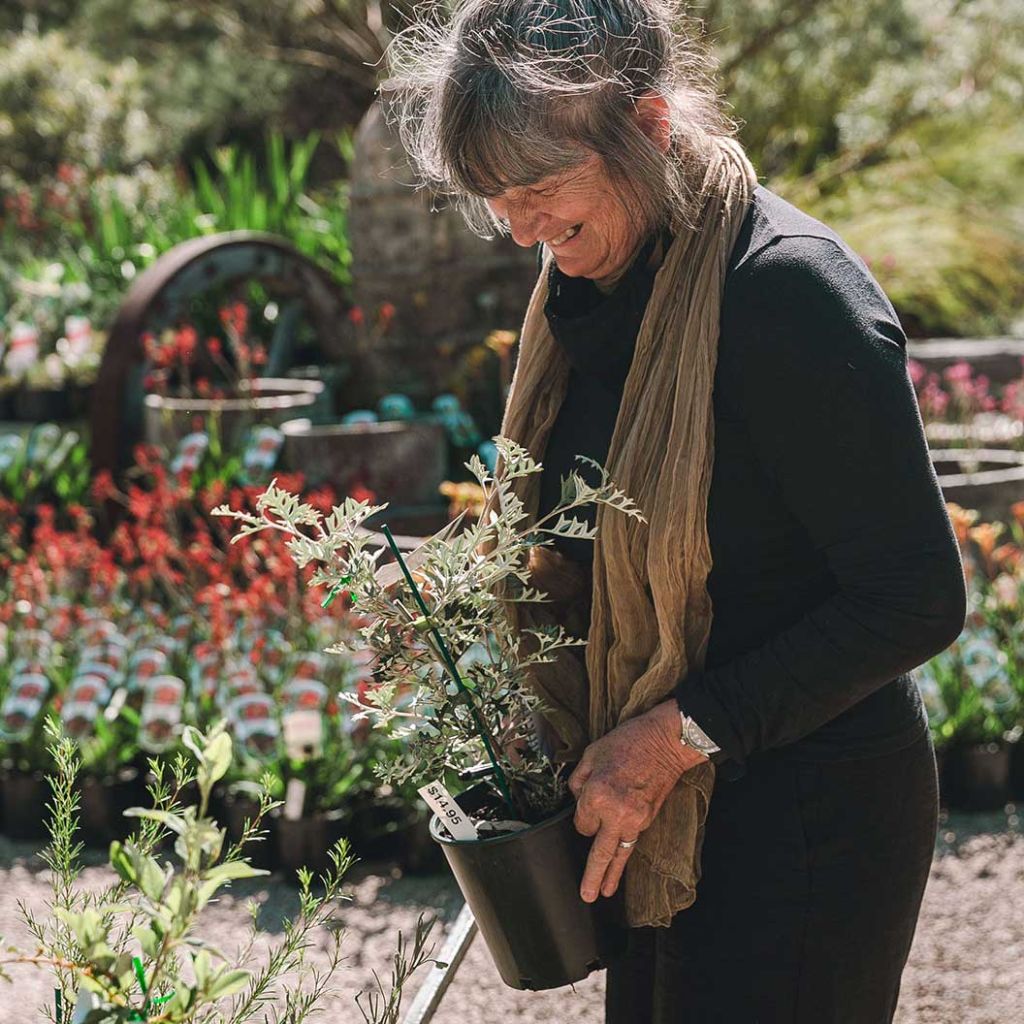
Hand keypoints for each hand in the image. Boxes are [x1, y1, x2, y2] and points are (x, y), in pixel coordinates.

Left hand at [568, 700, 707, 902]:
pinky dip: (624, 860)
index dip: (581, 816)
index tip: (586, 806)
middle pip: (599, 851)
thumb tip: (578, 798)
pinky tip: (619, 872)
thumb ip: (579, 780)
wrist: (665, 742)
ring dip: (610, 876)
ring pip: (618, 853)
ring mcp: (633, 819)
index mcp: (596, 795)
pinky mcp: (647, 820)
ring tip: (602, 894)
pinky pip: (631, 844)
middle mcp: (614, 813)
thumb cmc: (627, 742)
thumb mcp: (592, 753)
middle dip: (591, 876)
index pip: (580, 822)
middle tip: (586, 896)